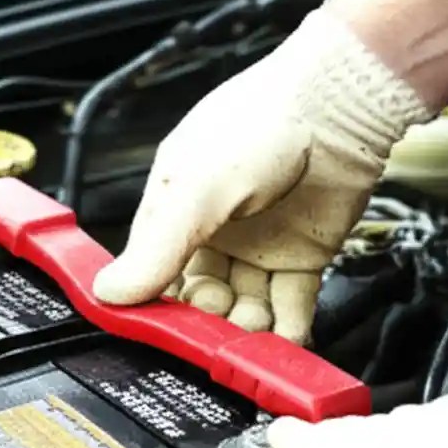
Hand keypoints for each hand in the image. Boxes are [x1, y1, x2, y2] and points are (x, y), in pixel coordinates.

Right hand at [92, 8, 431, 344]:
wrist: (336, 106)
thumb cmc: (260, 122)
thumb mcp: (191, 190)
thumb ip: (155, 248)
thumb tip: (111, 291)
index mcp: (176, 209)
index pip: (155, 272)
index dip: (156, 305)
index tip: (160, 331)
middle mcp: (215, 231)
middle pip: (201, 296)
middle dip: (206, 320)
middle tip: (214, 328)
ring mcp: (261, 245)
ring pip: (245, 305)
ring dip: (246, 328)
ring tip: (251, 331)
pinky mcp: (303, 255)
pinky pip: (291, 304)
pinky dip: (287, 327)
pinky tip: (281, 340)